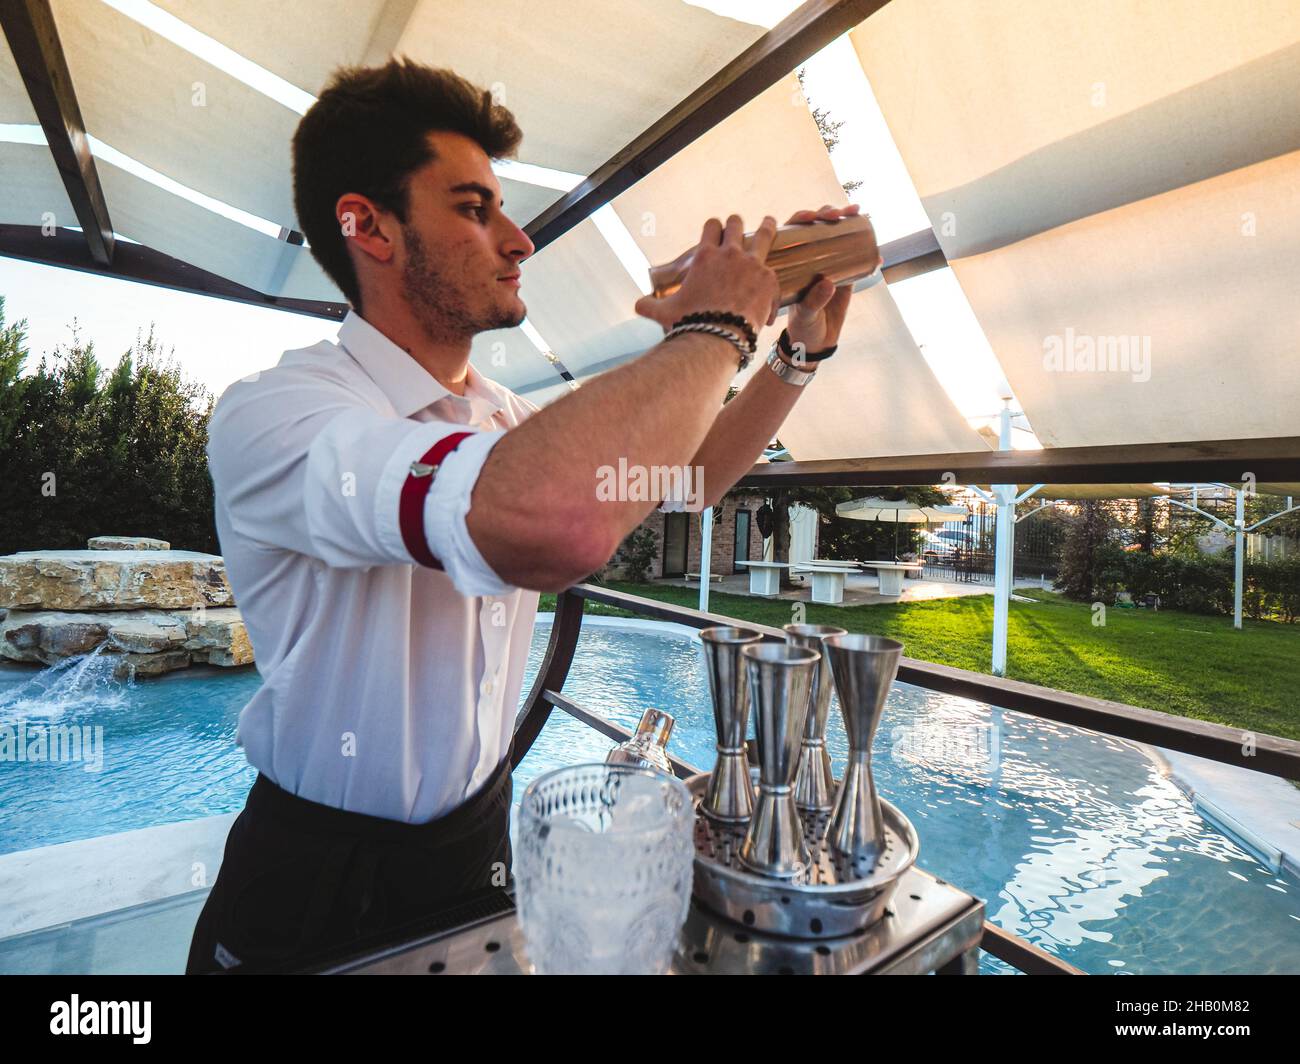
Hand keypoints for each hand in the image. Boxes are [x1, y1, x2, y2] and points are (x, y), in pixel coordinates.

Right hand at [634, 214, 780, 337]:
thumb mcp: (664, 312)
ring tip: (769, 222)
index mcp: (705, 256)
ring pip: (763, 234)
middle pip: (736, 224)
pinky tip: (776, 284)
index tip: (718, 230)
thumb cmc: (690, 324)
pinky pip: (774, 272)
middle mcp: (730, 254)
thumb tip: (638, 305)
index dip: (715, 227)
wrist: (718, 338)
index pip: (712, 226)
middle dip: (736, 224)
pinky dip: (772, 281)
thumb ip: (650, 306)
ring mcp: (752, 264)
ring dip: (766, 227)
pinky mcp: (769, 279)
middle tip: (739, 226)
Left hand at [783, 203, 861, 359]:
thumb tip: (829, 282)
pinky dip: (869, 255)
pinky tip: (878, 252)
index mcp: (791, 264)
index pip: (794, 233)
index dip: (803, 218)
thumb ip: (813, 301)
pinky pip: (856, 259)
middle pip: (817, 228)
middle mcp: (808, 260)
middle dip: (830, 213)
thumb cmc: (802, 327)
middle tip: (841, 212)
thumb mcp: (804, 314)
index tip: (813, 216)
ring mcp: (828, 265)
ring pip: (838, 237)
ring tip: (859, 213)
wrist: (815, 343)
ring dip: (849, 222)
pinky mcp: (845, 276)